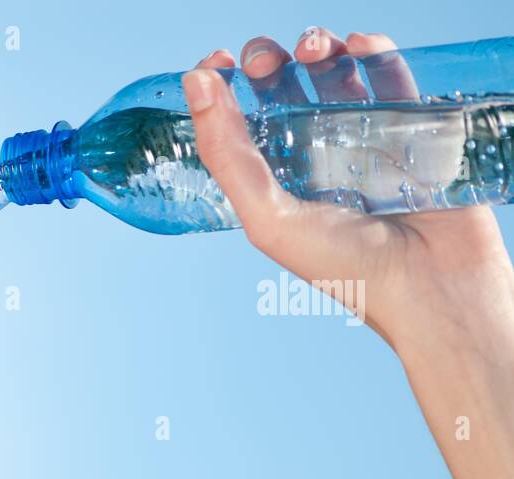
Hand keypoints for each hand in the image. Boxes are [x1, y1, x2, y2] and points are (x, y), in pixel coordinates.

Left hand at [181, 28, 513, 356]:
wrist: (430, 283)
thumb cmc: (344, 266)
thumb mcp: (267, 217)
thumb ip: (227, 155)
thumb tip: (195, 83)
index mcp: (272, 180)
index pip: (238, 121)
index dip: (222, 87)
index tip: (217, 63)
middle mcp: (311, 156)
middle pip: (281, 88)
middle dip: (266, 62)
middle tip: (263, 61)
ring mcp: (360, 138)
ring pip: (332, 73)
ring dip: (316, 48)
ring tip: (312, 47)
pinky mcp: (408, 126)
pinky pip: (387, 75)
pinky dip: (370, 51)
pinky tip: (357, 46)